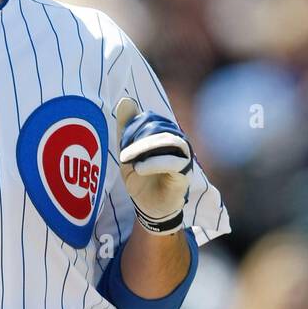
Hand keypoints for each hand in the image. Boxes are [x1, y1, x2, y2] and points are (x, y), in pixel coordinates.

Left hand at [115, 97, 192, 234]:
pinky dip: (155, 163)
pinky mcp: (185, 173)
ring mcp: (183, 156)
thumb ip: (126, 129)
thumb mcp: (127, 152)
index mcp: (164, 132)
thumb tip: (126, 100)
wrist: (149, 208)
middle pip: (158, 127)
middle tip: (123, 155)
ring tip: (128, 160)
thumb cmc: (141, 179)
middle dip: (137, 138)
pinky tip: (139, 169)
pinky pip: (174, 162)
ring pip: (168, 140)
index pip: (149, 118)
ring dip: (144, 147)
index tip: (122, 145)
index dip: (132, 127)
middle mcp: (177, 140)